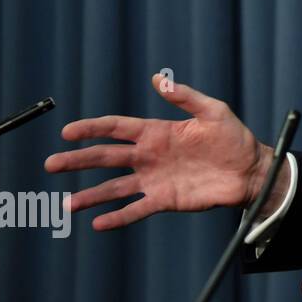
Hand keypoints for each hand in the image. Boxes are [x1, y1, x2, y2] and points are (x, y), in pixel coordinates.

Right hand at [45, 73, 276, 229]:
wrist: (250, 170)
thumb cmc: (234, 138)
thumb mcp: (213, 111)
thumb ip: (185, 97)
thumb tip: (158, 79)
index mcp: (157, 132)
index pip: (116, 128)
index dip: (91, 129)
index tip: (67, 132)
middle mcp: (149, 156)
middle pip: (106, 158)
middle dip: (78, 161)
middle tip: (51, 164)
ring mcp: (155, 179)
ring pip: (115, 188)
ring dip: (90, 195)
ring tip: (66, 204)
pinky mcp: (165, 200)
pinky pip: (136, 209)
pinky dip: (118, 217)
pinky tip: (98, 223)